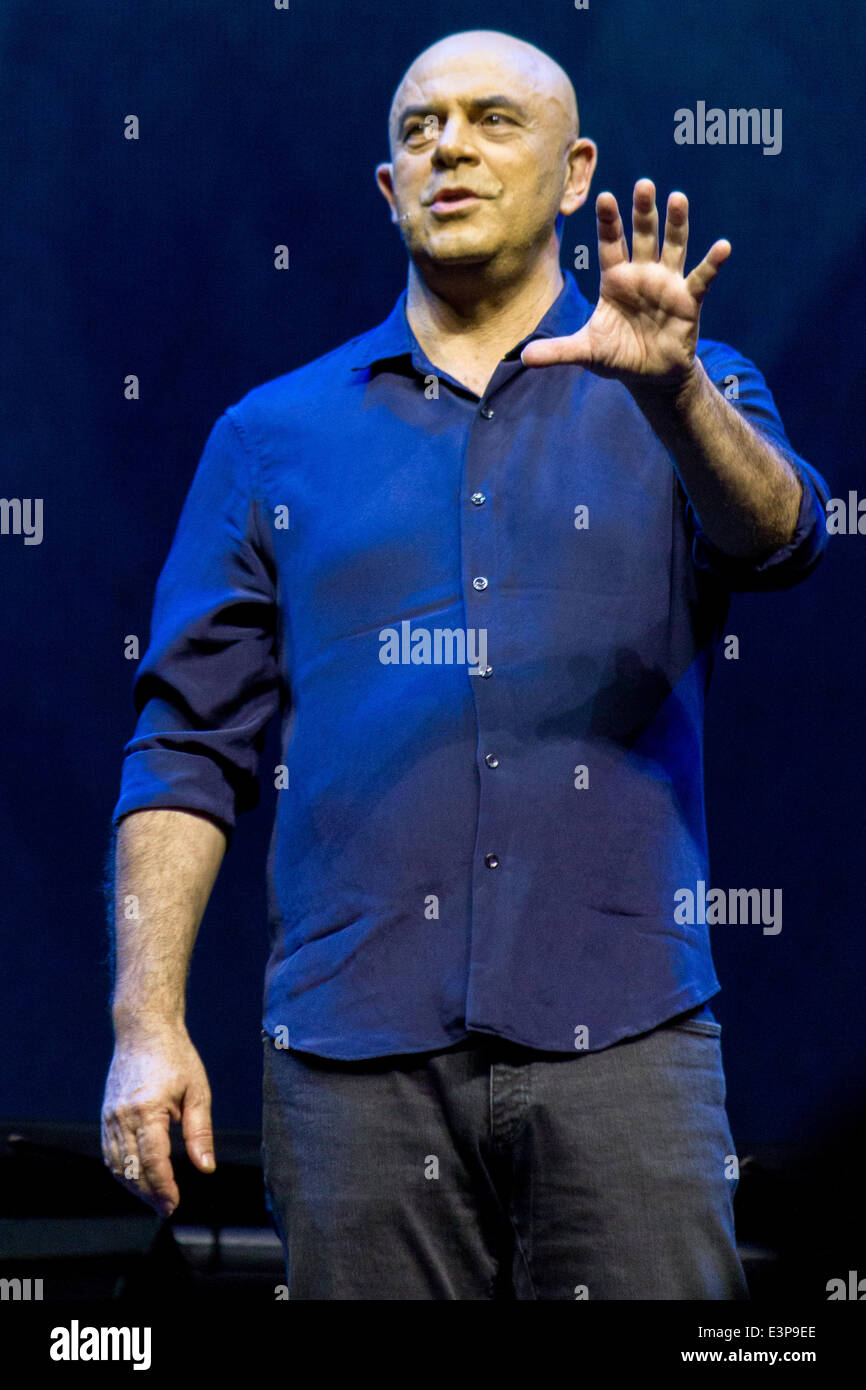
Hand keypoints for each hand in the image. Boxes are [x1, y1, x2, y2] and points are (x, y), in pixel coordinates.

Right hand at [101, 1021, 214, 1217]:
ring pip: (117, 1165)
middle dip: (149, 1194)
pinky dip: (122, 1172)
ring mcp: (110, 1117)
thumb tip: (206, 1168)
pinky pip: (110, 1153)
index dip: (163, 1188)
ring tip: (155, 1199)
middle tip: (168, 1208)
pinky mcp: (106, 1116)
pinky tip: (137, 1180)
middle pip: (132, 1169)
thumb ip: (200, 1132)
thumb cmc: (176, 1057)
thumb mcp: (197, 1091)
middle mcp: (123, 1116)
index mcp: (148, 1109)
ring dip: (134, 1187)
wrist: (143, 1030)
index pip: (153, 1161)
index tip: (174, 1205)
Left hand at [521, 179, 730, 391]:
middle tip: (644, 184)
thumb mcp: (586, 353)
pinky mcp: (688, 300)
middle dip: (643, 212)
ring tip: (678, 198)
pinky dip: (712, 263)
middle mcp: (642, 274)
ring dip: (677, 224)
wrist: (650, 377)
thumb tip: (523, 357)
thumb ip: (558, 351)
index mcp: (615, 280)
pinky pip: (701, 277)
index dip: (608, 222)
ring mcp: (667, 284)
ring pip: (672, 247)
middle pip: (643, 236)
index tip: (605, 196)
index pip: (610, 244)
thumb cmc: (618, 356)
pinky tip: (723, 246)